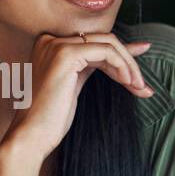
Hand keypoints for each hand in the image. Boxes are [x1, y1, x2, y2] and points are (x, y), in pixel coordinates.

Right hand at [4, 32, 152, 160]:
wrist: (31, 136)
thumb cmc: (51, 118)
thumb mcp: (76, 85)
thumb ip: (96, 66)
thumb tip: (125, 56)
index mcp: (50, 45)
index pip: (94, 41)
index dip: (122, 52)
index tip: (143, 57)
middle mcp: (50, 40)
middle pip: (104, 40)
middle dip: (129, 61)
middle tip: (143, 86)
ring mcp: (56, 45)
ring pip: (108, 43)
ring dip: (129, 65)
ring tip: (139, 88)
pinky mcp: (65, 55)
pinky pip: (105, 52)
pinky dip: (122, 65)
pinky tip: (128, 82)